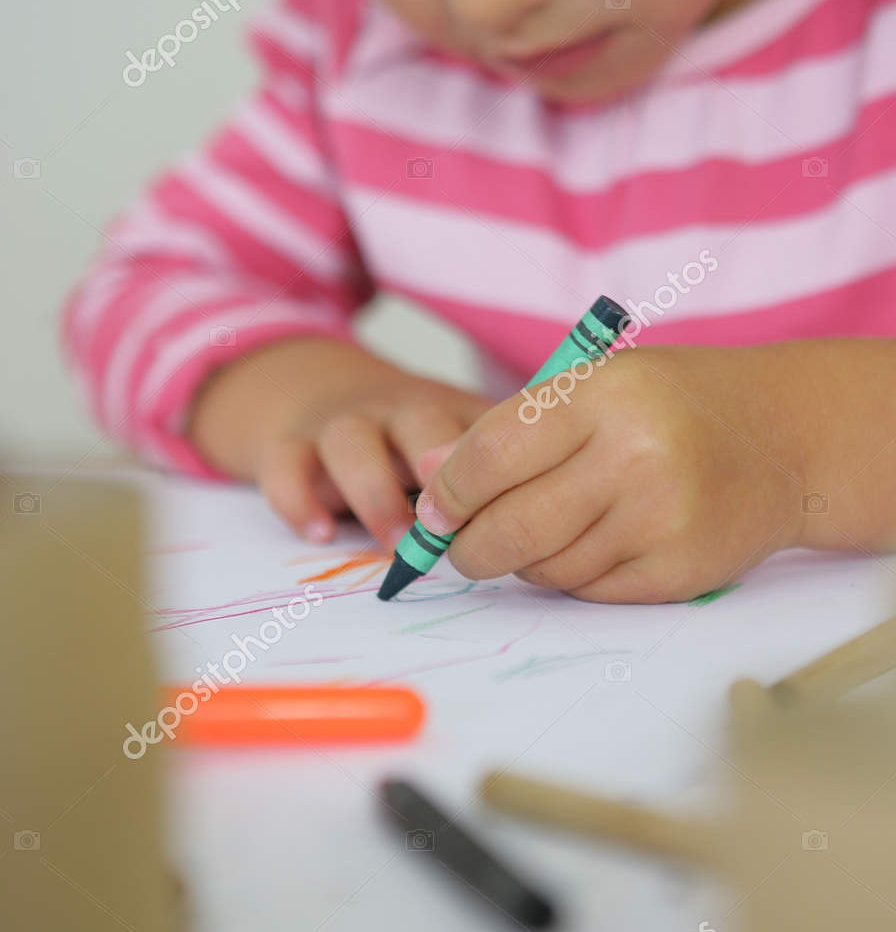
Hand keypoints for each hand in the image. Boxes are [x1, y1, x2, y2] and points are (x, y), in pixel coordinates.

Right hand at [188, 335, 489, 548]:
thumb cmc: (410, 436)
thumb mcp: (461, 438)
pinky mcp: (288, 441)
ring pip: (349, 438)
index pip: (477, 425)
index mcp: (447, 409)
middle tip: (454, 530)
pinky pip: (285, 462)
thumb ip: (509, 472)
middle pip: (417, 419)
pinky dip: (297, 496)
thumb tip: (574, 522)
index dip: (494, 467)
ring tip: (395, 542)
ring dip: (372, 490)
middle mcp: (394, 409)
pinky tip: (319, 533)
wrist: (314, 389)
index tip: (514, 511)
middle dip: (436, 475)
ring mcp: (339, 423)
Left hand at [412, 345, 805, 601]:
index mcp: (605, 397)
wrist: (787, 437)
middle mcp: (634, 459)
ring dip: (527, 562)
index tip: (435, 508)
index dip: (447, 491)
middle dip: (470, 547)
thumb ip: (514, 428)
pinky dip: (575, 578)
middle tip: (463, 546)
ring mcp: (660, 521)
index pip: (491, 455)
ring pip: (547, 569)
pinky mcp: (678, 572)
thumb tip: (428, 473)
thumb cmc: (677, 405)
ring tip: (547, 531)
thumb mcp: (599, 385)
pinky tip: (595, 545)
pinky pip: (591, 592)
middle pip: (510, 528)